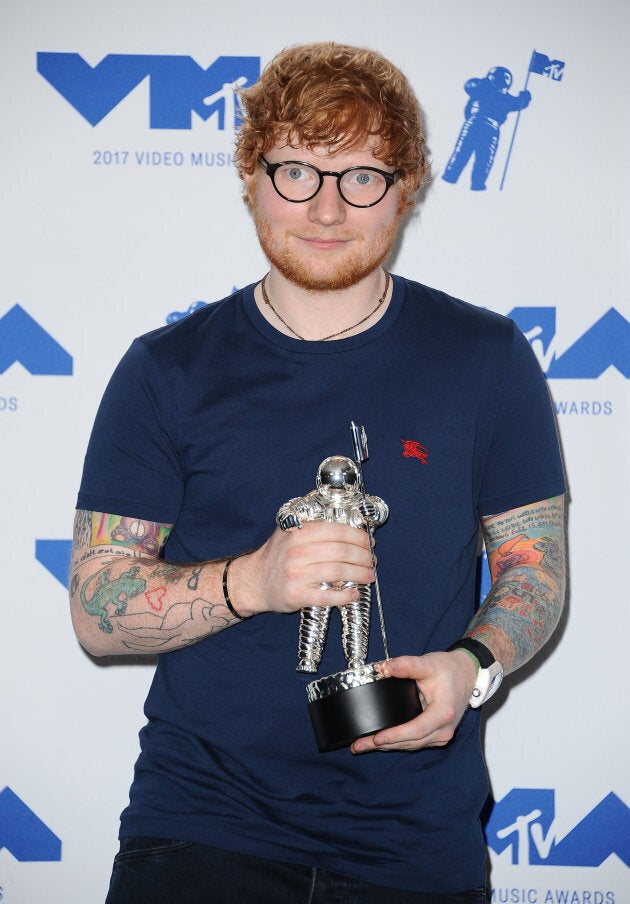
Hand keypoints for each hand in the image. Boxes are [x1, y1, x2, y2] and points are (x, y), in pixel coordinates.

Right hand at [230, 521, 374, 615]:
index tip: (368, 541)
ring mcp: (296, 575)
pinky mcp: (297, 596)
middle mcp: (297, 552)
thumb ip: (309, 512)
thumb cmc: (275, 554)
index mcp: (298, 532)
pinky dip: (345, 596)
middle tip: (372, 559)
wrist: (253, 581)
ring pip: (338, 572)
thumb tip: (332, 493)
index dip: (358, 537)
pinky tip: (354, 593)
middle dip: (363, 556)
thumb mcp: (287, 528)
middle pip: (341, 552)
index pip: (337, 531)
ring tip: (369, 575)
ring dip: (359, 574)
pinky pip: (327, 596)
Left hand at [350, 651, 476, 753]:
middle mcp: (444, 729)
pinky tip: (380, 742)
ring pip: (411, 745)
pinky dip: (397, 742)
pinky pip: (414, 743)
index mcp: (443, 713)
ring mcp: (441, 735)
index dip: (395, 735)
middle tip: (358, 745)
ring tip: (363, 745)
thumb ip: (405, 665)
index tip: (376, 738)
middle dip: (384, 745)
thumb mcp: (428, 663)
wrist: (467, 674)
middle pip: (410, 742)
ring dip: (388, 746)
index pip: (416, 730)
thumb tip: (383, 668)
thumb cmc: (449, 669)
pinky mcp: (436, 735)